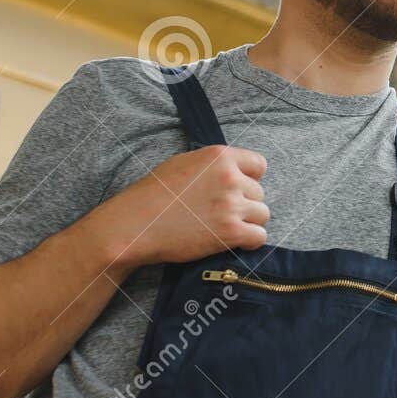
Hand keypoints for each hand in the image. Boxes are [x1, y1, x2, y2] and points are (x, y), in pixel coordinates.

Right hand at [95, 144, 269, 272]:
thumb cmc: (152, 195)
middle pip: (260, 193)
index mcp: (219, 156)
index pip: (259, 165)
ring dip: (248, 222)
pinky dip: (249, 241)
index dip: (250, 179)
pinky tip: (232, 241)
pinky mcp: (231, 232)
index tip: (237, 190)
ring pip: (262, 214)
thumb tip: (236, 172)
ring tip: (223, 226)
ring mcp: (231, 205)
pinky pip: (259, 236)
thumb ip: (214, 166)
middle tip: (219, 213)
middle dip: (244, 203)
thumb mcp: (183, 164)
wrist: (134, 226)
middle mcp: (229, 177)